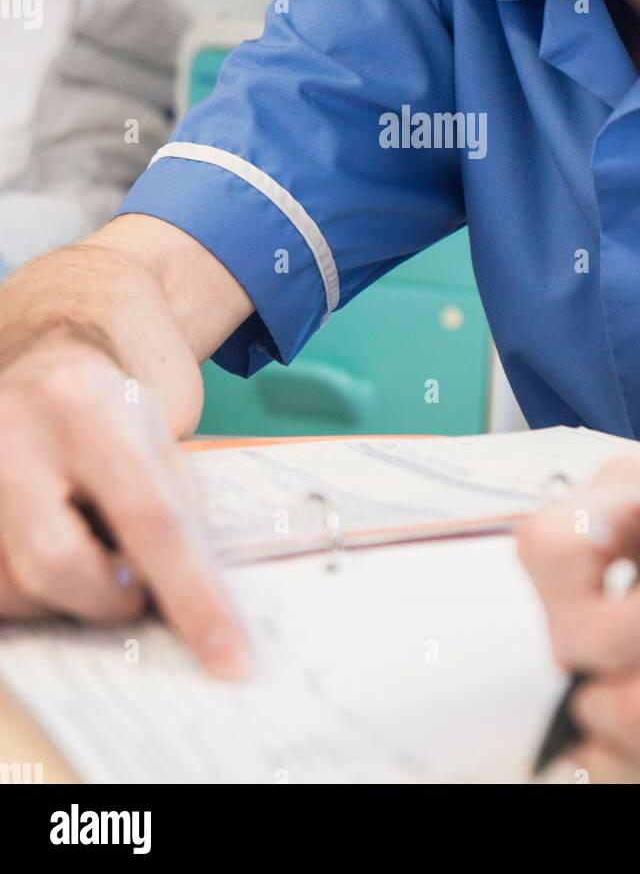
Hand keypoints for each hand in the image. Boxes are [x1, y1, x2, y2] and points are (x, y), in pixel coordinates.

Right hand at [0, 340, 249, 679]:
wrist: (40, 367)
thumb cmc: (109, 413)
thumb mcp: (157, 437)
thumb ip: (178, 511)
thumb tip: (199, 606)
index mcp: (88, 406)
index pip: (150, 518)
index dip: (193, 595)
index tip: (231, 660)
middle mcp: (14, 434)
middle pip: (59, 563)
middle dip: (108, 600)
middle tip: (133, 591)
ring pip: (13, 589)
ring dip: (63, 596)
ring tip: (83, 548)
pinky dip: (28, 593)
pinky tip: (50, 548)